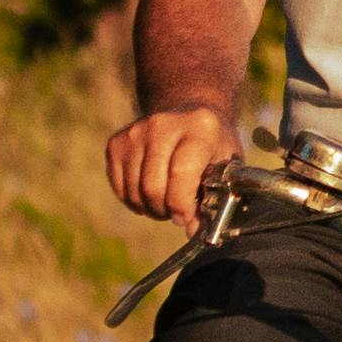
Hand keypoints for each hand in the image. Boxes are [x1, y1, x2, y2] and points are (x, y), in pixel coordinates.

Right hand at [105, 100, 242, 226]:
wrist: (187, 110)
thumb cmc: (211, 145)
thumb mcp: (225, 166)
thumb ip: (214, 198)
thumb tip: (192, 230)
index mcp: (199, 127)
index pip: (181, 171)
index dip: (181, 204)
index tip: (185, 217)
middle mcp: (163, 124)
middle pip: (152, 186)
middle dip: (164, 210)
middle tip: (177, 211)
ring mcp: (135, 131)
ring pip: (134, 191)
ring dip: (149, 207)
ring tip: (165, 200)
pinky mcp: (117, 142)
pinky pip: (119, 188)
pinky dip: (133, 199)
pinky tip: (149, 191)